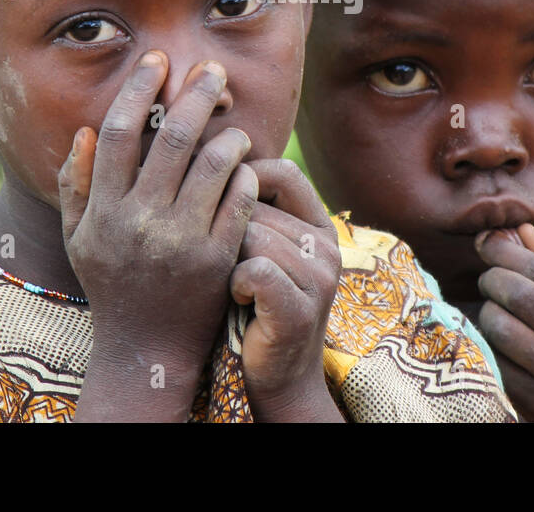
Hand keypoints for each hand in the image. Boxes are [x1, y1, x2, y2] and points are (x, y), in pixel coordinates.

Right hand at [58, 52, 257, 418]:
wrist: (146, 348)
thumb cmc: (112, 284)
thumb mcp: (78, 238)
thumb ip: (76, 185)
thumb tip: (87, 130)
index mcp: (103, 210)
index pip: (119, 132)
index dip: (138, 89)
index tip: (157, 61)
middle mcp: (140, 221)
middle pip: (172, 138)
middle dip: (194, 94)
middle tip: (212, 69)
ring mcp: (181, 240)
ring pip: (213, 164)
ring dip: (228, 135)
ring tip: (234, 127)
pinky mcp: (218, 257)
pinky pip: (239, 200)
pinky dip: (246, 176)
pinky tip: (247, 168)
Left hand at [229, 159, 342, 421]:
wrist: (275, 377)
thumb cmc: (252, 305)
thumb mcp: (261, 250)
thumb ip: (251, 210)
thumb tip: (207, 155)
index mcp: (320, 226)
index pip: (284, 172)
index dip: (245, 176)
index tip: (216, 202)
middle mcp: (327, 247)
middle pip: (257, 204)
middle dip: (225, 227)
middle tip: (221, 260)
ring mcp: (319, 279)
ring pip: (251, 235)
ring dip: (227, 258)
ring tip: (230, 281)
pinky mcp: (300, 309)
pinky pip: (254, 270)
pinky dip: (235, 283)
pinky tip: (237, 298)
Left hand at [474, 223, 533, 421]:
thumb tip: (519, 228)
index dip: (504, 250)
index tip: (485, 242)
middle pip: (517, 293)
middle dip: (492, 279)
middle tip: (489, 281)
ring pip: (501, 327)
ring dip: (488, 314)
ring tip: (495, 313)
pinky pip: (494, 361)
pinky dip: (486, 345)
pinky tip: (495, 342)